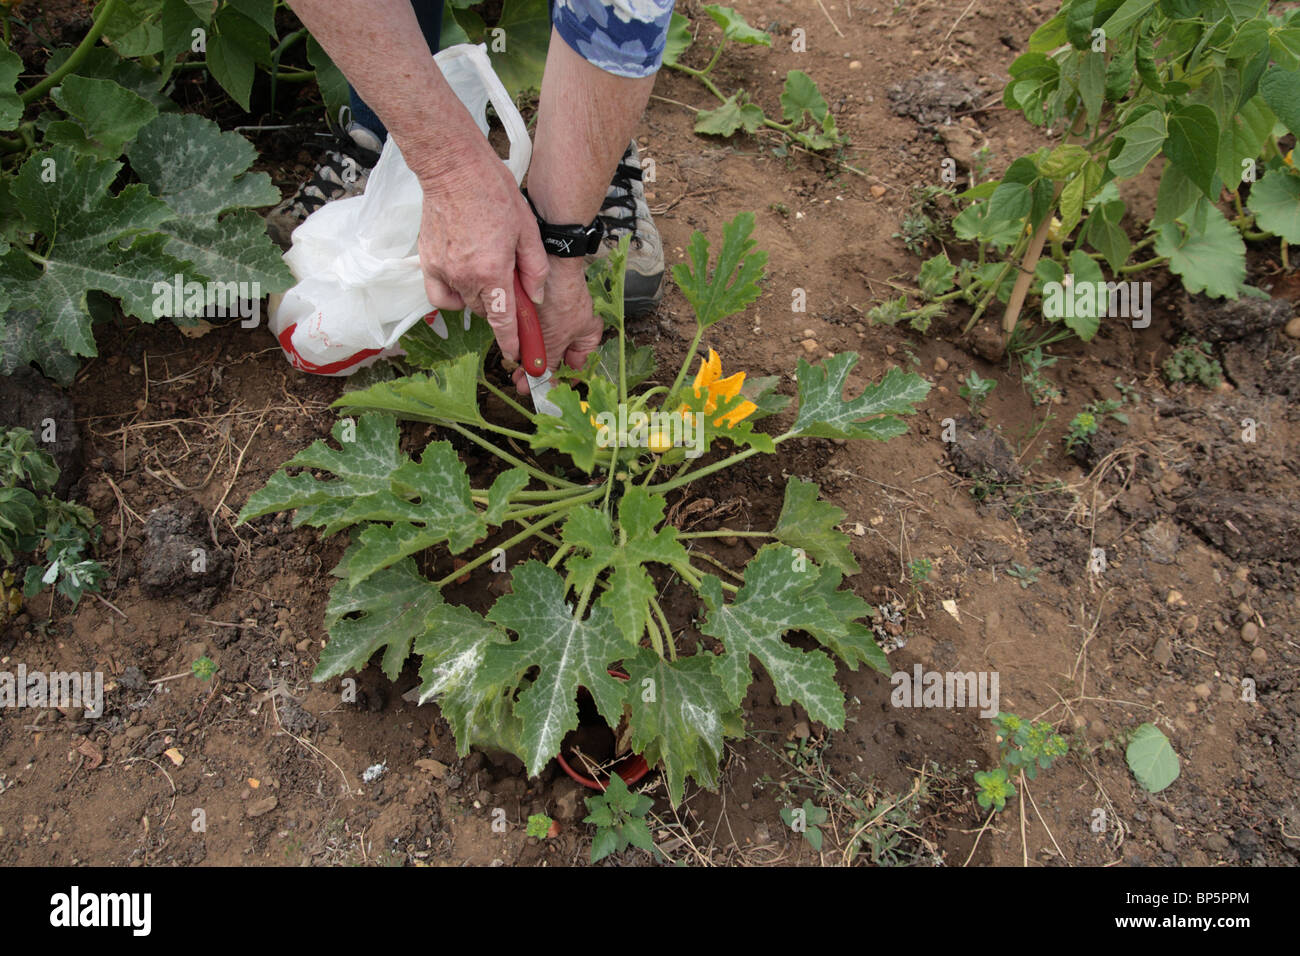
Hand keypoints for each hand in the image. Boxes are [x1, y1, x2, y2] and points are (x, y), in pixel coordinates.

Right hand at [413, 141, 547, 360]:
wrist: (454, 169)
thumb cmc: (493, 193)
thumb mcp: (527, 230)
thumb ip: (534, 270)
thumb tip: (536, 298)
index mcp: (492, 270)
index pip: (503, 321)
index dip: (512, 342)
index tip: (519, 355)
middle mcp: (465, 276)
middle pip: (487, 312)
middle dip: (501, 309)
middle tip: (511, 288)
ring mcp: (443, 271)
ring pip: (467, 303)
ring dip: (481, 298)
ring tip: (489, 270)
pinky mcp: (427, 262)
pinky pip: (441, 295)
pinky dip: (454, 295)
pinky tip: (465, 278)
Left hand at [510, 257, 602, 393]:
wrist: (547, 260)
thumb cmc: (561, 299)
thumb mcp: (554, 338)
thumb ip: (548, 363)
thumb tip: (542, 385)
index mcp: (587, 335)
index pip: (576, 367)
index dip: (560, 382)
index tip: (545, 393)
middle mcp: (572, 328)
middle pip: (555, 358)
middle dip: (538, 373)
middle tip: (522, 384)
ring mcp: (554, 318)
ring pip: (540, 345)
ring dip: (527, 360)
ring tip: (514, 371)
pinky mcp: (537, 309)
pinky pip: (530, 331)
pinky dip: (522, 341)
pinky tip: (512, 352)